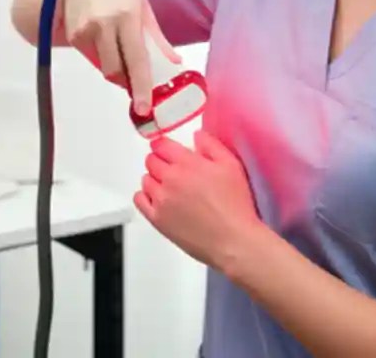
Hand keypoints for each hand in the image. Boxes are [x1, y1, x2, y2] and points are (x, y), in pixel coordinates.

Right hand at [61, 0, 180, 114]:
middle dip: (128, 83)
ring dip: (116, 72)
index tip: (145, 107)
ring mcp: (85, 31)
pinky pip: (92, 58)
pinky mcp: (73, 36)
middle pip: (116, 70)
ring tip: (122, 58)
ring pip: (103, 67)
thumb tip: (174, 63)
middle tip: (138, 86)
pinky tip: (105, 43)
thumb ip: (157, 38)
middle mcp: (104, 24)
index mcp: (127, 16)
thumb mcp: (143, 7)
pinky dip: (102, 59)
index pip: (136, 59)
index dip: (141, 86)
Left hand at [135, 130, 263, 271]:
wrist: (233, 240)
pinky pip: (139, 200)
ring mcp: (161, 200)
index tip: (166, 148)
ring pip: (145, 179)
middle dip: (160, 161)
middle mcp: (170, 179)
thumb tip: (196, 135)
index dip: (163, 145)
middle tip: (172, 168)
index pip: (161, 145)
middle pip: (151, 160)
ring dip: (154, 178)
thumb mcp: (232, 166)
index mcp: (187, 163)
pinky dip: (144, 196)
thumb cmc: (236, 205)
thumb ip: (212, 146)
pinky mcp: (157, 219)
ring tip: (169, 186)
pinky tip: (157, 198)